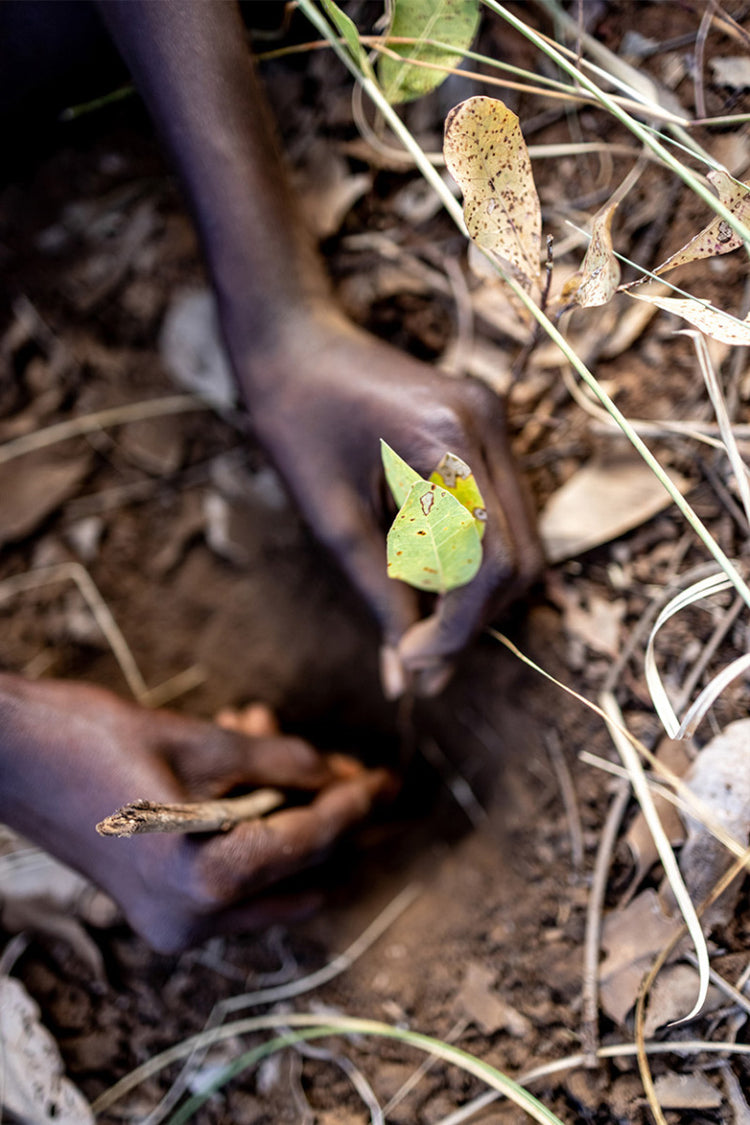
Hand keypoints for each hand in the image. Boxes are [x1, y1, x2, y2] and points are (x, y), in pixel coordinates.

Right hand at [0, 674, 389, 951]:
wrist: (2, 754)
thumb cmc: (82, 740)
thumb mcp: (193, 740)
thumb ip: (275, 759)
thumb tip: (336, 768)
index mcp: (198, 881)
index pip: (305, 842)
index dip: (352, 803)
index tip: (385, 777)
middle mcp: (189, 920)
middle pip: (293, 866)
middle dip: (325, 810)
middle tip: (355, 770)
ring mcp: (171, 922)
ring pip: (264, 870)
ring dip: (280, 808)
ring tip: (270, 738)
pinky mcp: (159, 906)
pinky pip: (230, 872)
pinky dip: (245, 823)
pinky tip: (243, 763)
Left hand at [245, 315, 541, 694]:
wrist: (293, 339)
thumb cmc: (294, 419)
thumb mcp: (330, 518)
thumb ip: (377, 596)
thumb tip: (404, 679)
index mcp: (446, 438)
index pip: (489, 559)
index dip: (458, 627)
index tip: (414, 665)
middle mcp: (486, 425)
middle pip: (518, 557)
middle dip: (472, 620)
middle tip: (418, 660)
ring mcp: (493, 423)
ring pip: (519, 541)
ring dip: (476, 596)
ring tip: (419, 629)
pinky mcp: (484, 430)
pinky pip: (502, 515)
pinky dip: (472, 561)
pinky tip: (429, 582)